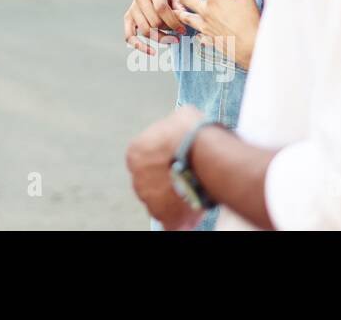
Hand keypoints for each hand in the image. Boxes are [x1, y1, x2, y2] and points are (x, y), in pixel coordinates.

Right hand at [123, 0, 184, 54]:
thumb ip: (181, 6)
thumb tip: (183, 19)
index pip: (161, 9)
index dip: (173, 22)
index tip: (183, 30)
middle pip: (154, 22)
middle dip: (168, 31)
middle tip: (178, 34)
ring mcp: (132, 8)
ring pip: (145, 30)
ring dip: (160, 38)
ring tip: (170, 40)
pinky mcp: (128, 18)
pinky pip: (129, 36)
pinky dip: (140, 46)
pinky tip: (152, 52)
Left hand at [125, 105, 204, 230]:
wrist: (204, 152)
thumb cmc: (193, 132)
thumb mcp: (180, 117)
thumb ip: (174, 127)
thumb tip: (181, 126)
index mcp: (136, 154)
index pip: (147, 162)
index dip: (164, 165)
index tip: (178, 165)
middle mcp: (137, 178)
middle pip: (152, 184)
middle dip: (167, 184)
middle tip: (187, 182)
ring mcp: (150, 199)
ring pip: (161, 204)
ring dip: (174, 203)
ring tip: (195, 197)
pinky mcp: (166, 216)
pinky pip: (171, 223)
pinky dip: (181, 221)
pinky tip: (192, 217)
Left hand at [174, 0, 259, 69]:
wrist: (252, 47)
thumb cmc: (251, 20)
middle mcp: (205, 12)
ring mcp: (205, 27)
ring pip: (184, 17)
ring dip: (180, 9)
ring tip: (180, 5)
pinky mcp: (209, 40)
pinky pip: (196, 36)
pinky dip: (195, 32)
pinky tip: (196, 32)